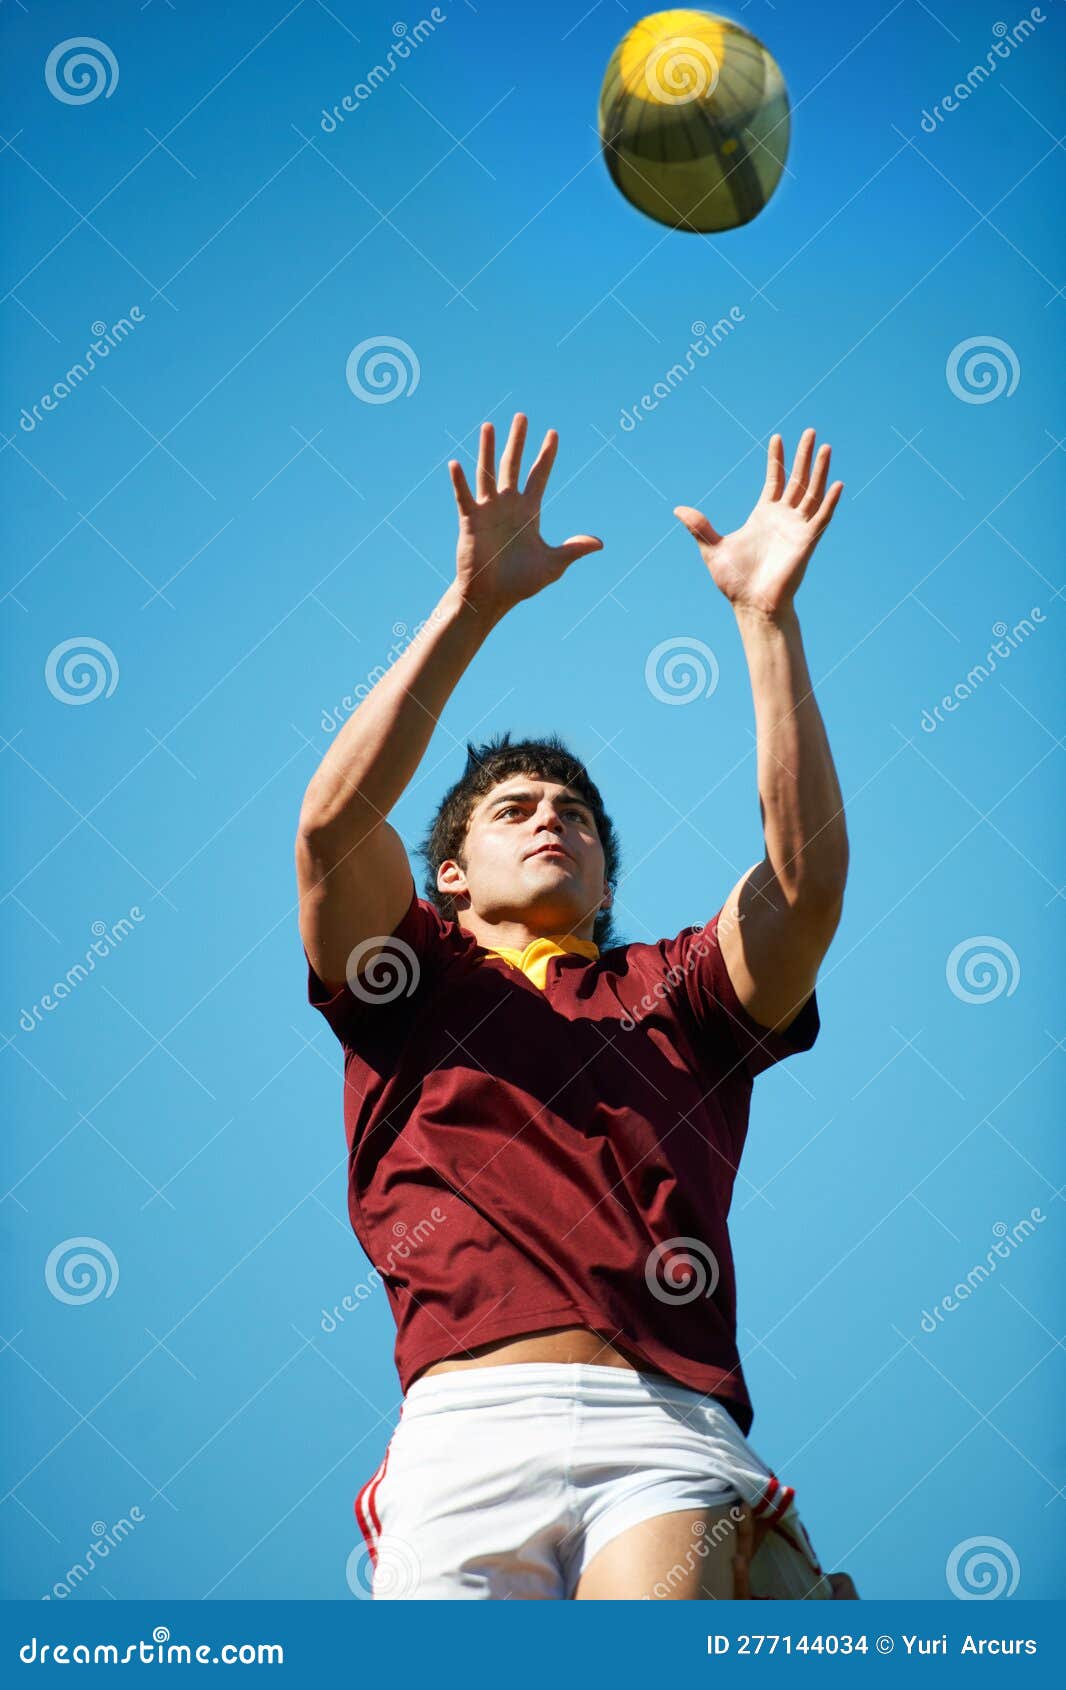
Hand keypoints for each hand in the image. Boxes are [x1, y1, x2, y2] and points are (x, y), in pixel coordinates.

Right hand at [448, 413, 601, 620]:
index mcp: (529, 512)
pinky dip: (459, 482)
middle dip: (518, 442)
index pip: (539, 476)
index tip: (553, 434)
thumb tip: (599, 543)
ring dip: (487, 450)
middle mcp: (508, 505)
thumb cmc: (520, 583)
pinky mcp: (470, 521)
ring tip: (489, 426)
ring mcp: (488, 511)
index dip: (546, 456)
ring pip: (488, 473)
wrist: (492, 598)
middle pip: (513, 466)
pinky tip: (456, 464)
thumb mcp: (553, 565)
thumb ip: (573, 549)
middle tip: (522, 416)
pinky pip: (465, 497)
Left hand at [674, 429, 842, 618]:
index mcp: (764, 515)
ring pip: (812, 493)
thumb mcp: (712, 548)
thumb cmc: (735, 581)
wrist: (751, 605)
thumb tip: (678, 510)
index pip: (774, 479)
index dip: (776, 458)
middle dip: (803, 456)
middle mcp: (784, 518)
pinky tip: (837, 484)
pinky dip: (829, 502)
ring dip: (820, 471)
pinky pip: (821, 518)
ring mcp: (797, 528)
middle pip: (797, 479)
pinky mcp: (807, 542)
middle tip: (810, 432)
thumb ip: (699, 526)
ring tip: (826, 447)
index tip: (777, 437)